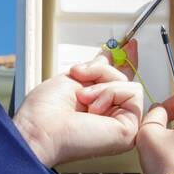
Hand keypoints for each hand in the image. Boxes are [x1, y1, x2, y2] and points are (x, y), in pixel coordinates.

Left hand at [15, 47, 142, 168]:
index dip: (126, 60)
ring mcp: (121, 122)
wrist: (40, 129)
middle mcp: (111, 114)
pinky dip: (110, 93)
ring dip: (102, 85)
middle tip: (80, 75)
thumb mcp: (74, 78)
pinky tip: (94, 108)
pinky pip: (133, 92)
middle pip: (124, 78)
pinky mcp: (130, 129)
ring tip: (84, 99)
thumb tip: (111, 55)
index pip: (120, 81)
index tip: (130, 44)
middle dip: (100, 70)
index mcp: (97, 103)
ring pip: (130, 84)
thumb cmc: (45, 112)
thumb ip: (98, 69)